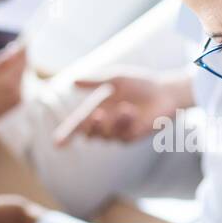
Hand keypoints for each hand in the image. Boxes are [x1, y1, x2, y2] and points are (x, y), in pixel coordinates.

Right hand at [0, 41, 27, 136]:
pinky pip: (19, 85)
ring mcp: (19, 98)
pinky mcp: (17, 102)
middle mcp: (18, 90)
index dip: (23, 50)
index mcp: (9, 82)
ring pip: (21, 77)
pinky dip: (14, 78)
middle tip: (14, 50)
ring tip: (2, 66)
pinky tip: (3, 78)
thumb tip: (13, 52)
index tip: (25, 40)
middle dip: (19, 59)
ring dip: (16, 69)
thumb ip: (1, 64)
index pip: (21, 61)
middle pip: (24, 69)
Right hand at [53, 69, 188, 145]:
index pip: (77, 124)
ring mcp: (117, 133)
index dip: (66, 135)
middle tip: (97, 115)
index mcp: (96, 108)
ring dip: (115, 122)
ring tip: (127, 108)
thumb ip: (95, 82)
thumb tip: (73, 81)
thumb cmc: (139, 84)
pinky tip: (134, 113)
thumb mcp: (116, 79)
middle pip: (88, 134)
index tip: (57, 143)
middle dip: (91, 126)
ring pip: (106, 136)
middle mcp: (104, 123)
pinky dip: (127, 124)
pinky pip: (123, 137)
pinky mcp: (132, 138)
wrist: (165, 92)